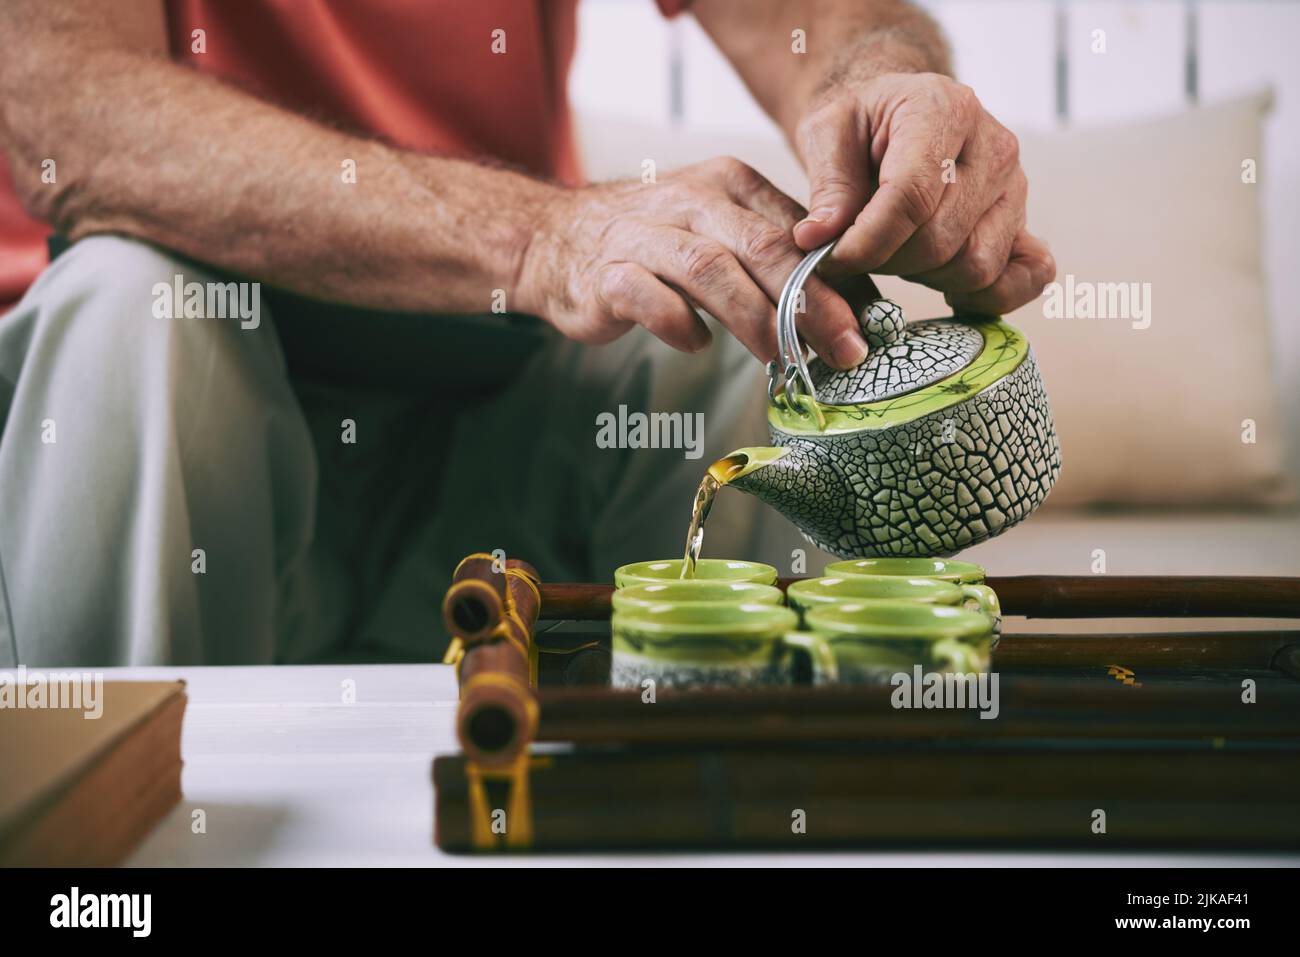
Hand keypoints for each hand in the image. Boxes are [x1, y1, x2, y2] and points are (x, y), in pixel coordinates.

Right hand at [517, 158, 870, 367]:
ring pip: (709, 269)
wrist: (558, 240)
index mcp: (729, 184)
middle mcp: (690, 200)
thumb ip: (778, 260)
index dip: (838, 281)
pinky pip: (647, 297)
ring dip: (753, 317)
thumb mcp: (722, 235)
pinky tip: (697, 344)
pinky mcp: (607, 273)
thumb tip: (853, 308)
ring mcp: (645, 234)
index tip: (869, 326)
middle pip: (762, 247)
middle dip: (810, 303)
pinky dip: (678, 323)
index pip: (795, 232)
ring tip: (782, 357)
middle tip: (843, 348)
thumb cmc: (656, 245)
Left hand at [792, 72, 1054, 315]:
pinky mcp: (1024, 224)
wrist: (896, 113)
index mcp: (944, 110)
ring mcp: (1016, 189)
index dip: (867, 241)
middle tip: (855, 252)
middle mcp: (994, 148)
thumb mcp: (826, 132)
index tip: (830, 259)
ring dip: (924, 277)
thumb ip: (826, 185)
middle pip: (941, 240)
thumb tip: (817, 239)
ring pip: (975, 266)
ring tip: (893, 253)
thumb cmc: (861, 122)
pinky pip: (1026, 278)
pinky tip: (944, 286)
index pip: (911, 196)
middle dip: (887, 261)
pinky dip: (986, 296)